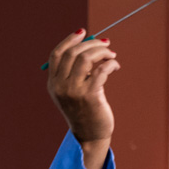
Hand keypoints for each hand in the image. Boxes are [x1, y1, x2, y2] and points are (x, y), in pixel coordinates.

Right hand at [45, 30, 119, 168]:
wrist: (90, 136)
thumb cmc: (84, 111)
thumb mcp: (72, 91)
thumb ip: (76, 71)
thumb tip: (92, 45)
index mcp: (53, 83)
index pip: (57, 54)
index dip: (70, 40)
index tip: (83, 32)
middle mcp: (61, 86)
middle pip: (73, 53)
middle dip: (91, 44)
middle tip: (106, 44)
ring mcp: (74, 91)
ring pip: (86, 59)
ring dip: (101, 52)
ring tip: (111, 54)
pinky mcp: (90, 96)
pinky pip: (101, 70)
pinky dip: (110, 63)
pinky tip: (115, 66)